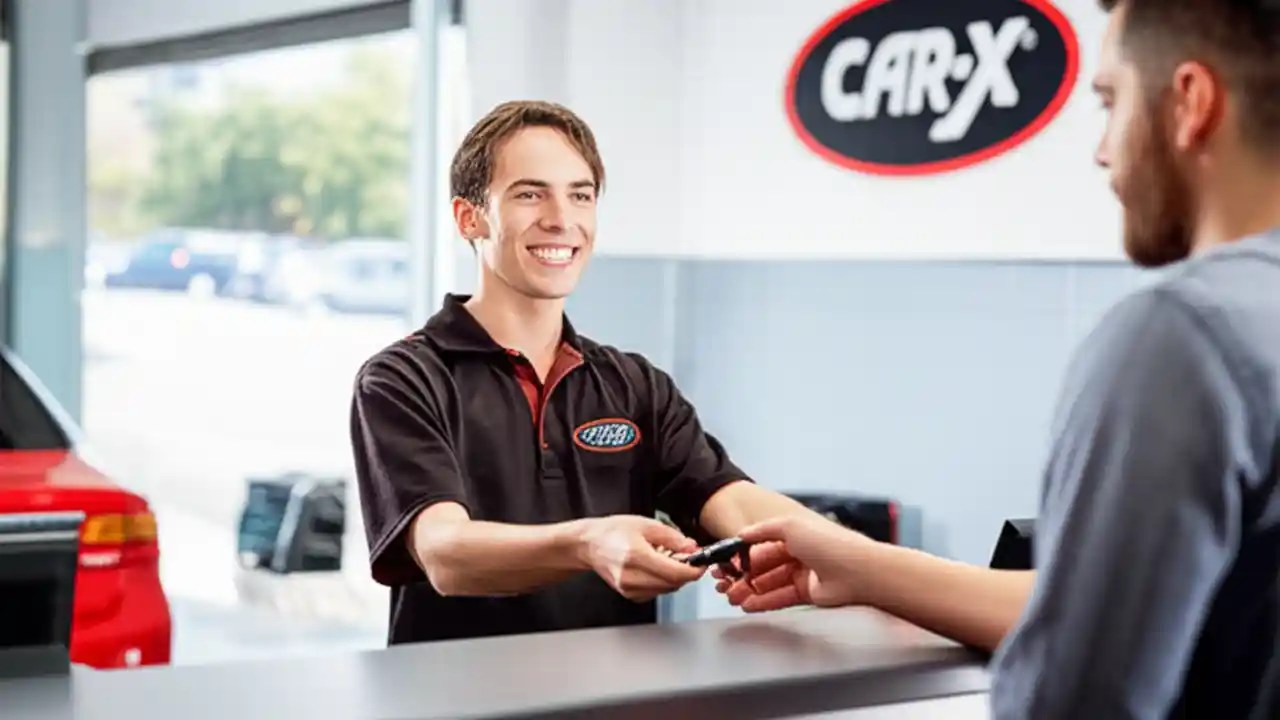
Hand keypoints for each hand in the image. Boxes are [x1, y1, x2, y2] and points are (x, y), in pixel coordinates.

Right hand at [578, 516, 706, 601]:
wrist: (590, 545)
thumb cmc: (614, 532)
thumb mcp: (646, 524)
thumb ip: (673, 538)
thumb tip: (692, 548)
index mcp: (636, 556)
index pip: (675, 573)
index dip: (694, 570)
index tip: (702, 563)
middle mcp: (632, 577)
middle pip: (673, 584)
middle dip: (686, 572)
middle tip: (689, 557)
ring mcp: (629, 589)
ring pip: (667, 589)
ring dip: (675, 577)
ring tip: (669, 559)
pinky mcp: (629, 595)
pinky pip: (656, 592)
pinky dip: (663, 582)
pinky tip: (657, 568)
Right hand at [714, 514, 874, 612]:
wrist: (859, 572)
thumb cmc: (829, 543)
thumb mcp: (791, 525)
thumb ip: (763, 529)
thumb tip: (742, 533)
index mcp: (797, 533)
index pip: (764, 543)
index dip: (745, 553)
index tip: (728, 563)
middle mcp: (801, 552)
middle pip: (766, 566)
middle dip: (745, 575)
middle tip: (725, 584)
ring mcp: (805, 574)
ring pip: (771, 583)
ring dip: (751, 590)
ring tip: (732, 598)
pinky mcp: (809, 594)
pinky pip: (782, 598)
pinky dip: (764, 602)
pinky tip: (748, 605)